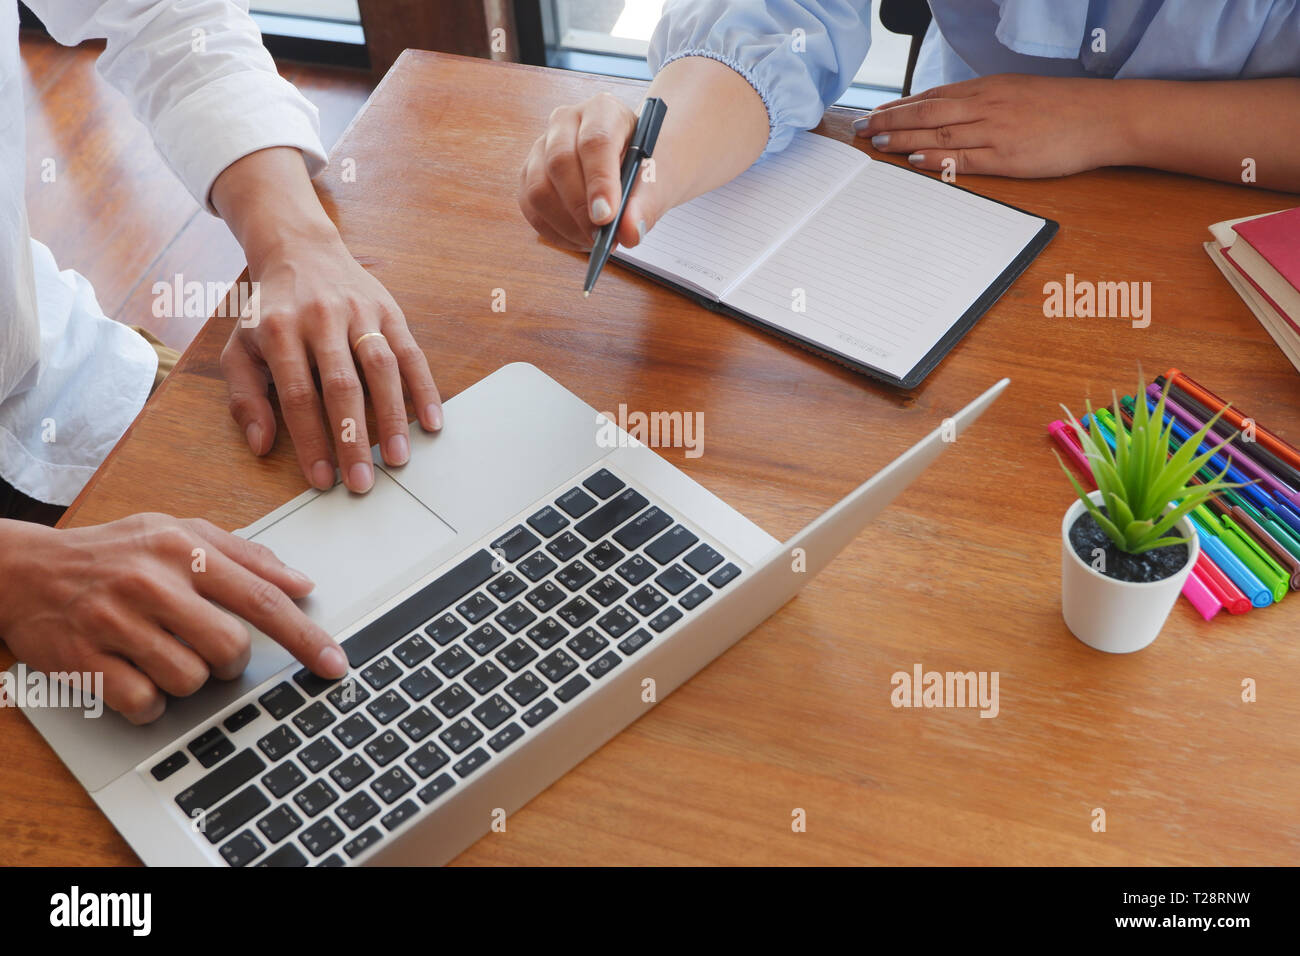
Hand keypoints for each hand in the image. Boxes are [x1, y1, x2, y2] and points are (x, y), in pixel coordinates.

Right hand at [0, 515, 347, 724]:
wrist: (26, 570)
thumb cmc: (115, 553)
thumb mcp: (180, 534)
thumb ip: (247, 557)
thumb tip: (303, 584)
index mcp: (185, 549)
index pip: (263, 599)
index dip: (306, 637)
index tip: (335, 664)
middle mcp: (152, 582)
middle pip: (230, 648)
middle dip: (231, 660)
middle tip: (208, 645)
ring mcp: (116, 621)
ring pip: (190, 679)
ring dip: (188, 678)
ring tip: (162, 651)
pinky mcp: (84, 659)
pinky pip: (144, 702)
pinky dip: (150, 701)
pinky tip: (135, 674)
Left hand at [220, 233, 442, 493]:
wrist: (301, 250)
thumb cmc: (270, 312)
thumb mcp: (239, 347)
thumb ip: (244, 396)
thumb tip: (261, 445)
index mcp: (279, 330)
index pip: (297, 394)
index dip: (310, 440)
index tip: (323, 478)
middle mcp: (321, 318)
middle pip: (342, 385)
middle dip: (353, 437)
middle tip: (362, 481)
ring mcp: (360, 312)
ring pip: (381, 368)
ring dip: (392, 417)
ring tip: (398, 459)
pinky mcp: (390, 311)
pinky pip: (411, 352)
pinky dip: (424, 389)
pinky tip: (431, 422)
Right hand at [518, 92, 674, 251]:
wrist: (637, 164)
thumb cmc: (648, 166)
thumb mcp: (660, 179)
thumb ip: (648, 203)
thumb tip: (629, 232)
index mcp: (603, 110)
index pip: (595, 142)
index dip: (599, 182)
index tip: (607, 218)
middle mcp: (566, 122)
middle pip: (559, 162)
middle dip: (579, 208)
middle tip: (600, 239)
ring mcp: (542, 147)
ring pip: (538, 189)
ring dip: (566, 225)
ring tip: (594, 242)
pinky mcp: (530, 175)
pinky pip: (531, 209)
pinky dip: (555, 232)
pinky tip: (579, 240)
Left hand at [854, 74, 1122, 177]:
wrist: (1104, 117)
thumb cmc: (1063, 108)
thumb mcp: (1017, 93)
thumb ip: (983, 102)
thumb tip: (950, 112)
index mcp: (989, 89)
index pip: (933, 97)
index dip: (900, 106)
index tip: (874, 112)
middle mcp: (987, 106)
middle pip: (927, 113)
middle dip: (890, 120)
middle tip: (860, 126)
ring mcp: (996, 132)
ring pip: (939, 134)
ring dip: (904, 139)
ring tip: (876, 142)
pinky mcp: (1008, 158)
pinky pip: (964, 158)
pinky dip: (936, 159)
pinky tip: (914, 160)